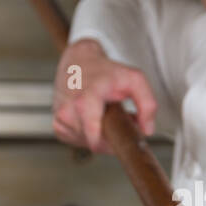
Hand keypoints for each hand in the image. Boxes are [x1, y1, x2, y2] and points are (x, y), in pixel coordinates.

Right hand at [52, 38, 157, 152]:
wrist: (78, 61)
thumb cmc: (105, 71)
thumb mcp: (134, 79)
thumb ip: (147, 104)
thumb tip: (146, 131)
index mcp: (86, 100)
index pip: (95, 138)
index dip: (113, 145)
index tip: (122, 139)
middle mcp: (69, 110)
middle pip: (95, 144)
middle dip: (109, 138)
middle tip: (116, 120)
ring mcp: (61, 118)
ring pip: (87, 144)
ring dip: (98, 136)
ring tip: (102, 115)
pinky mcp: (57, 124)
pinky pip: (77, 140)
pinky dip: (87, 135)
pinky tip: (91, 119)